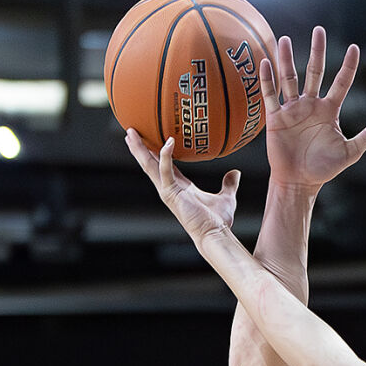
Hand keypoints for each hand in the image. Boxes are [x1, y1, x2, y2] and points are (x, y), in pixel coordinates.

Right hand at [125, 129, 239, 242]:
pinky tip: (168, 142)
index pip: (163, 165)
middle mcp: (169, 188)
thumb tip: (235, 173)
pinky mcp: (171, 194)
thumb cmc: (217, 221)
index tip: (148, 139)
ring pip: (150, 166)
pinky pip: (165, 171)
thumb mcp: (226, 197)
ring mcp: (168, 191)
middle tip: (130, 130)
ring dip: (140, 149)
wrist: (214, 234)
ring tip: (131, 133)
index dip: (156, 152)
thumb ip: (228, 185)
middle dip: (140, 148)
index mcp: (179, 187)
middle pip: (150, 163)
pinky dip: (166, 156)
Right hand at [262, 26, 365, 189]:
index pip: (341, 82)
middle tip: (318, 30)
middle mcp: (311, 104)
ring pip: (290, 78)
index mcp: (330, 110)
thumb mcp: (350, 153)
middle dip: (317, 51)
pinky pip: (271, 95)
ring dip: (286, 60)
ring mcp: (293, 109)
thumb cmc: (324, 168)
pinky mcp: (276, 118)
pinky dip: (267, 80)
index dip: (348, 66)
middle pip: (314, 72)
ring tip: (284, 40)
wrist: (299, 182)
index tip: (355, 47)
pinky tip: (265, 63)